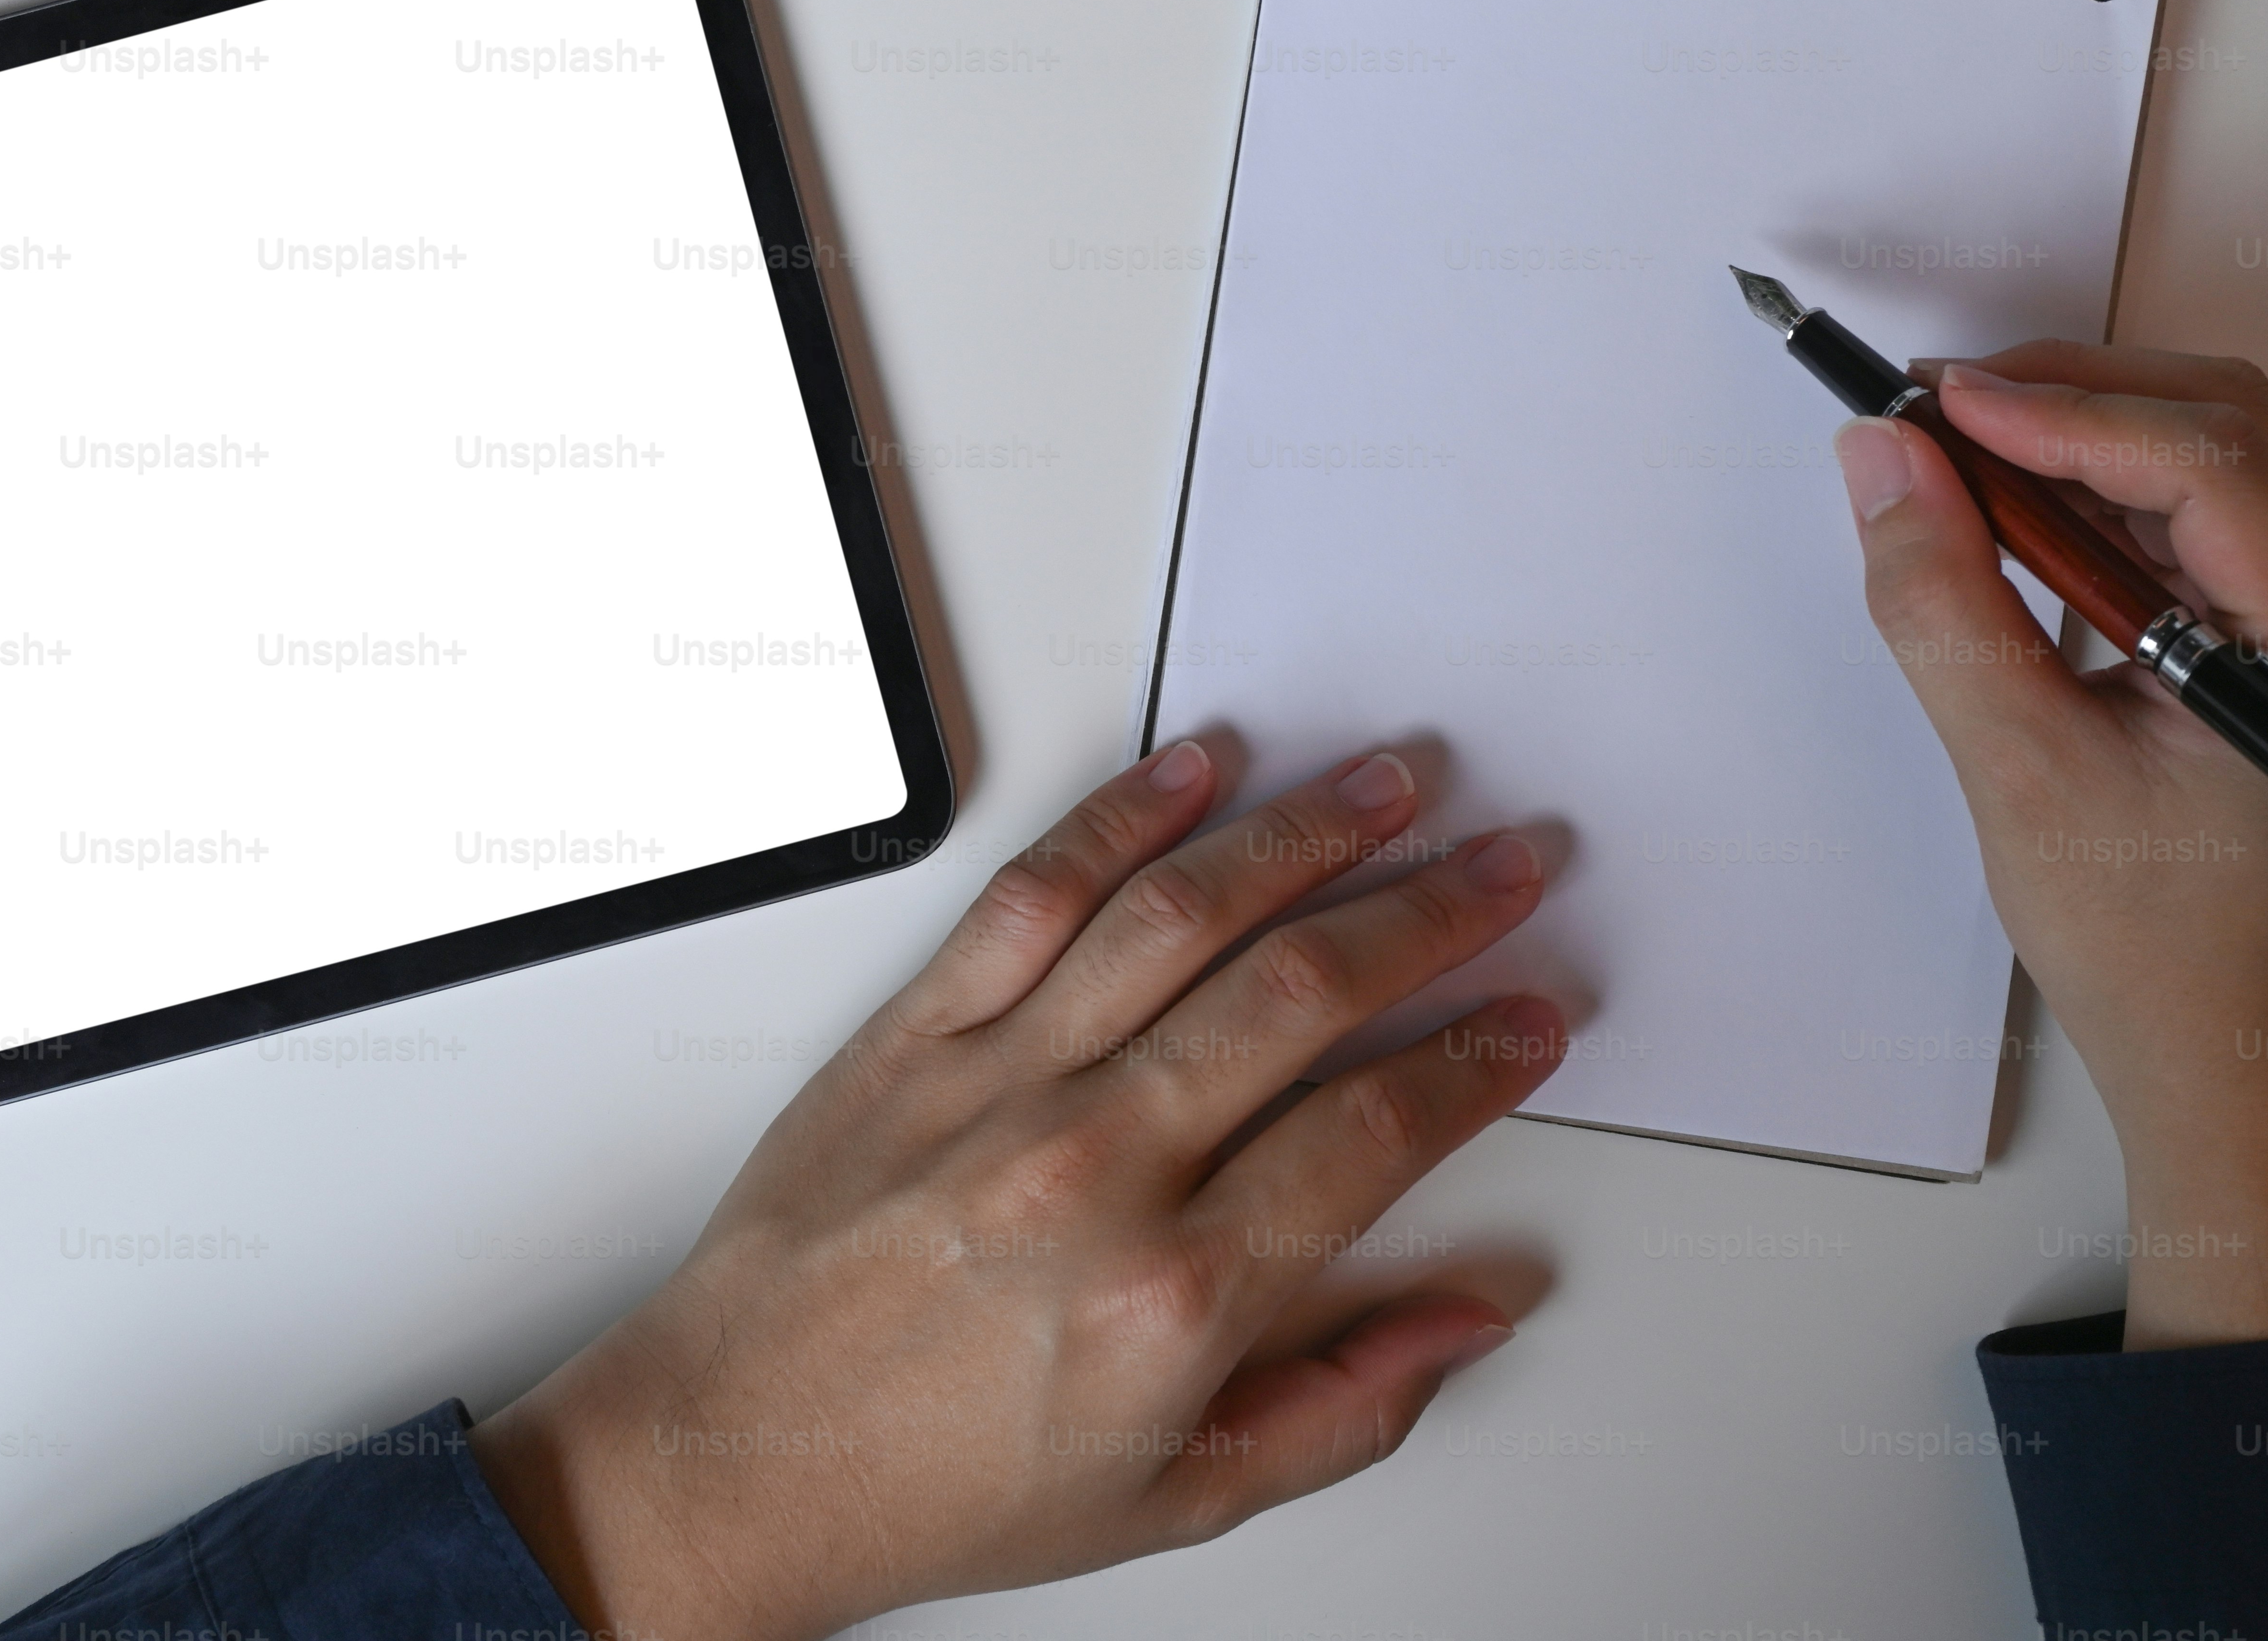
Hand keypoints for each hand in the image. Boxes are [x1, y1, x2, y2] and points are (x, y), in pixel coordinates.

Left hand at [471, 742, 1563, 1639]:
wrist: (737, 1462)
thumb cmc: (938, 1486)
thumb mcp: (1177, 1496)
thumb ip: (1347, 1405)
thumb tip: (1473, 1313)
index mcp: (1170, 1294)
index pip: (1374, 1133)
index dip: (1476, 1063)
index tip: (1531, 1019)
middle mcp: (1091, 1168)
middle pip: (1303, 990)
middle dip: (1433, 911)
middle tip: (1508, 863)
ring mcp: (995, 1084)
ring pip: (1183, 913)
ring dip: (1307, 832)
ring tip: (1391, 783)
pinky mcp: (910, 1035)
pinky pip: (1030, 897)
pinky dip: (1120, 817)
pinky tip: (1195, 771)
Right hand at [1832, 344, 2267, 1350]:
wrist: (2257, 1071)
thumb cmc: (2172, 961)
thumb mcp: (2027, 776)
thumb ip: (1947, 601)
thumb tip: (1886, 460)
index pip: (2208, 464)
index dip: (2059, 410)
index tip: (1936, 398)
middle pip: (2236, 431)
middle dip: (2077, 399)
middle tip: (1939, 412)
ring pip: (2238, 458)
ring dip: (2100, 440)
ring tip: (1973, 460)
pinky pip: (2242, 516)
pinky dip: (2134, 496)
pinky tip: (2043, 515)